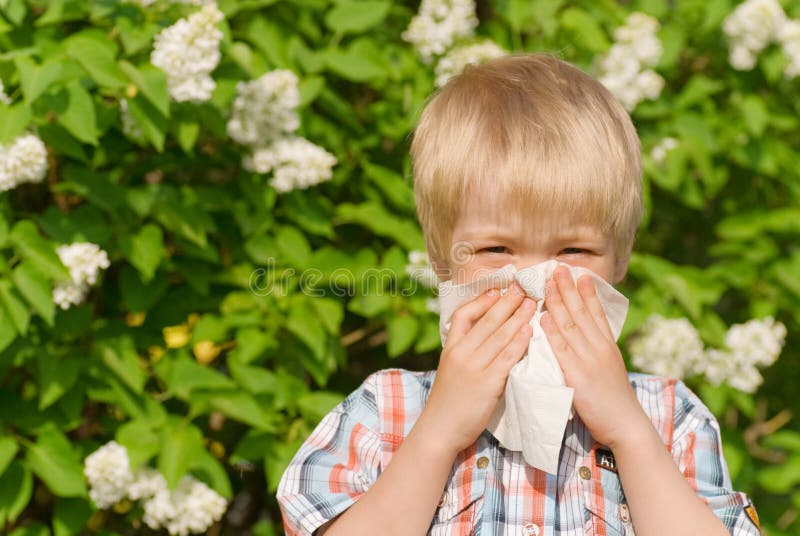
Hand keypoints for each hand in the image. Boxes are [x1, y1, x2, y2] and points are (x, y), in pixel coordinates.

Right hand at [422, 282, 536, 454]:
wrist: (440, 429)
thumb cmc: (448, 401)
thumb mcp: (450, 369)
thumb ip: (464, 352)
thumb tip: (484, 336)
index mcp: (450, 348)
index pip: (463, 315)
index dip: (481, 301)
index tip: (497, 290)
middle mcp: (461, 353)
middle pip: (487, 321)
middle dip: (508, 302)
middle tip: (524, 288)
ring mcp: (474, 367)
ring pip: (500, 335)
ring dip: (519, 317)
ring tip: (532, 304)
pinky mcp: (487, 383)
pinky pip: (507, 357)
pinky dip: (519, 342)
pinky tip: (529, 331)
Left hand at [540, 266, 650, 450]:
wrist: (627, 426)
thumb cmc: (615, 403)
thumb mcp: (610, 371)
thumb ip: (597, 354)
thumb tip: (585, 340)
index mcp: (609, 346)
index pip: (597, 313)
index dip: (588, 292)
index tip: (580, 273)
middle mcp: (601, 348)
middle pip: (582, 312)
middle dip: (568, 288)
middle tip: (558, 268)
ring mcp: (590, 360)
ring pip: (571, 325)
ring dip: (557, 302)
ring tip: (547, 283)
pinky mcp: (578, 376)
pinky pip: (562, 350)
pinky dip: (552, 332)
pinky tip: (542, 318)